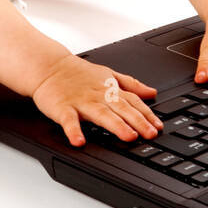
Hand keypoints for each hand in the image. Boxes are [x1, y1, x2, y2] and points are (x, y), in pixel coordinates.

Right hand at [32, 53, 162, 147]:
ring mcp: (81, 102)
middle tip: (150, 134)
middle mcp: (98, 96)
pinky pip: (68, 121)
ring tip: (128, 136)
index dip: (147, 114)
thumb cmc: (78, 74)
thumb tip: (152, 92)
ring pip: (101, 113)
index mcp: (109, 89)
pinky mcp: (62, 108)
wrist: (49, 66)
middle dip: (137, 121)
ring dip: (115, 125)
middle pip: (121, 108)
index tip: (158, 127)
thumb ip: (131, 85)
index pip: (133, 102)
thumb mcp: (109, 75)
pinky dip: (73, 131)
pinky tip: (79, 141)